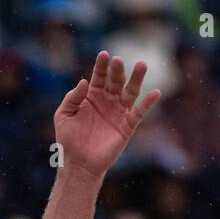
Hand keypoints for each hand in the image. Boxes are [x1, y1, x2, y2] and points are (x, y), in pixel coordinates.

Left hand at [54, 51, 160, 179]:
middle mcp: (107, 101)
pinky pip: (139, 112)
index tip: (104, 54)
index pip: (99, 76)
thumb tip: (84, 81)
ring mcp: (118, 112)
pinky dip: (148, 103)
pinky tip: (155, 92)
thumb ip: (72, 98)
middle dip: (118, 70)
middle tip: (119, 60)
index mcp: (92, 96)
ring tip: (142, 64)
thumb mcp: (64, 115)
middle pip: (116, 81)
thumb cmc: (68, 140)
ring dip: (136, 78)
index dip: (102, 65)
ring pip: (130, 92)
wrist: (79, 164)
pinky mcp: (127, 126)